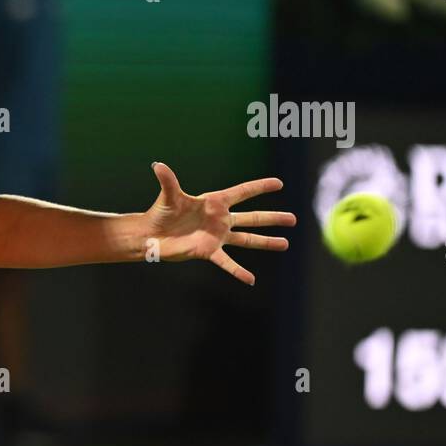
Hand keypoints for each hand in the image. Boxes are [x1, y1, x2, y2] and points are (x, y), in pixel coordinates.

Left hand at [141, 162, 296, 285]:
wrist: (151, 235)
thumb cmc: (160, 213)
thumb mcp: (169, 196)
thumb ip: (168, 181)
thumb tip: (158, 165)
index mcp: (214, 202)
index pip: (242, 192)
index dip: (260, 187)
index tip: (279, 183)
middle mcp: (220, 219)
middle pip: (252, 218)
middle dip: (273, 218)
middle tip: (293, 218)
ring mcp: (217, 236)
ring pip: (247, 239)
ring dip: (266, 242)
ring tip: (286, 243)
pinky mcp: (209, 251)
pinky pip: (227, 262)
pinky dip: (238, 271)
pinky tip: (251, 280)